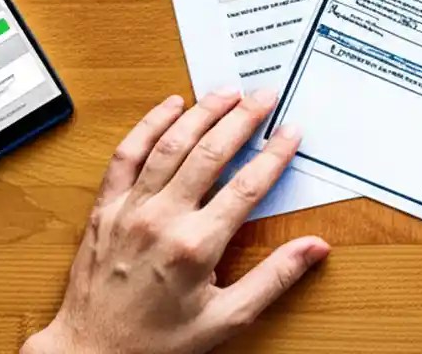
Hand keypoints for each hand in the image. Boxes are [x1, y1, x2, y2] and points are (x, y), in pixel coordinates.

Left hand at [22, 90, 329, 353]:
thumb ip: (274, 279)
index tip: (291, 132)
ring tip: (227, 92)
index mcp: (196, 247)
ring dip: (201, 113)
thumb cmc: (158, 343)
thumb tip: (315, 249)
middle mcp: (162, 220)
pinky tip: (169, 107)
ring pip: (170, 145)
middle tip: (264, 96)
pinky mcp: (105, 208)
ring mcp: (130, 210)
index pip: (247, 186)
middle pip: (211, 153)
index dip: (273, 155)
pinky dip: (148, 125)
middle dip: (242, 119)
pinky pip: (127, 155)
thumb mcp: (227, 319)